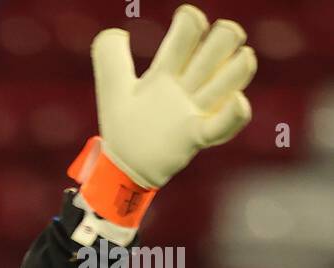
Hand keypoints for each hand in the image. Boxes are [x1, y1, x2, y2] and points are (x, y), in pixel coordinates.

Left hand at [92, 3, 256, 188]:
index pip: (187, 36)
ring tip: (242, 57)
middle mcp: (187, 86)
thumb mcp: (112, 87)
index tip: (187, 18)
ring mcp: (194, 110)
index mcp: (167, 71)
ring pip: (229, 82)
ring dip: (238, 68)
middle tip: (223, 32)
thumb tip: (115, 33)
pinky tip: (237, 100)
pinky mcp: (196, 136)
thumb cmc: (123, 125)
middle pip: (216, 51)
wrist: (122, 167)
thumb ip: (108, 56)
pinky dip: (233, 114)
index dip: (191, 22)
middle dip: (224, 37)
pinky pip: (223, 125)